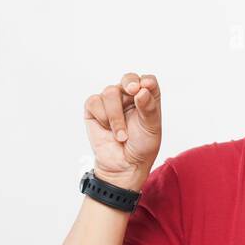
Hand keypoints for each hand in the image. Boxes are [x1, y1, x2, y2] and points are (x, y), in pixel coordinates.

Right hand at [84, 73, 161, 189]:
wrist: (124, 165)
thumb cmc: (141, 146)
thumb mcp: (151, 128)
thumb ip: (148, 108)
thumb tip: (141, 91)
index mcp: (146, 98)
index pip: (148, 81)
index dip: (147, 81)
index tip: (147, 86)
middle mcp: (129, 96)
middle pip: (128, 79)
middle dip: (129, 83)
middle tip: (132, 90)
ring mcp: (111, 101)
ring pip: (110, 92)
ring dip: (116, 116)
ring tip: (121, 135)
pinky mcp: (94, 108)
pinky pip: (95, 101)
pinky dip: (102, 117)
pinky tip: (107, 129)